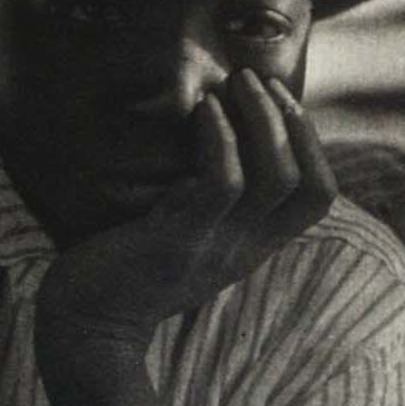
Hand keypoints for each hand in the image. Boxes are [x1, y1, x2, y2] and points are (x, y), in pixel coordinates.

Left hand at [33, 73, 335, 363]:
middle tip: (257, 78)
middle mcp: (245, 249)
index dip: (311, 143)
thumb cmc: (127, 269)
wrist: (86, 326)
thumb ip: (210, 204)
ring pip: (274, 176)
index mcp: (252, 247)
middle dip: (292, 120)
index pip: (318, 197)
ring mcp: (215, 247)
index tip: (281, 100)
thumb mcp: (187, 236)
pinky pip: (222, 183)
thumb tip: (217, 139)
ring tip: (235, 82)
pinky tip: (201, 110)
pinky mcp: (177, 242)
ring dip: (261, 118)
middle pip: (310, 184)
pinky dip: (220, 138)